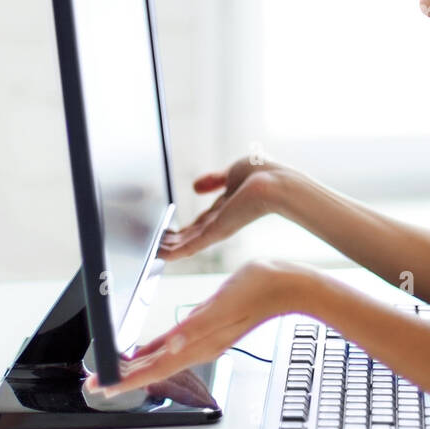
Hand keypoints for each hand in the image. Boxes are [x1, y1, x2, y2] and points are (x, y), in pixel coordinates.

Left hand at [83, 258, 318, 396]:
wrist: (288, 285)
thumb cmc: (259, 291)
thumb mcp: (223, 305)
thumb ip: (196, 328)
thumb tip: (171, 346)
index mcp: (199, 343)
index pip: (154, 368)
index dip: (125, 378)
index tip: (101, 387)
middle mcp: (199, 345)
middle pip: (154, 367)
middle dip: (124, 376)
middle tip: (97, 383)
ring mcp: (205, 338)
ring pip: (162, 358)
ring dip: (137, 366)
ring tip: (114, 370)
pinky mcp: (209, 327)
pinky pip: (174, 345)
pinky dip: (156, 351)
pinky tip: (149, 349)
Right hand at [159, 155, 286, 260]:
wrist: (276, 182)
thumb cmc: (263, 174)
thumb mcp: (233, 172)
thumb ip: (215, 180)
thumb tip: (195, 186)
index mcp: (227, 207)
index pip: (200, 222)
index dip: (184, 229)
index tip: (168, 232)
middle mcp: (222, 221)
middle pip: (192, 236)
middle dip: (173, 241)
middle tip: (154, 246)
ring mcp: (220, 228)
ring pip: (189, 244)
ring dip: (170, 248)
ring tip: (153, 253)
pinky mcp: (217, 232)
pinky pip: (191, 246)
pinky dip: (175, 252)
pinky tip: (161, 256)